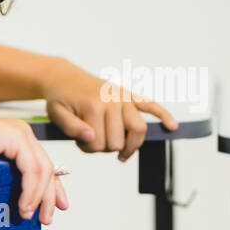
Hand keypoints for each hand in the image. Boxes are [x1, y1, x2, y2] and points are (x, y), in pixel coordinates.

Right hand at [0, 114, 67, 223]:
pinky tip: (24, 205)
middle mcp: (22, 133)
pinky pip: (32, 170)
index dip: (53, 188)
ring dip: (38, 197)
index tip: (57, 207)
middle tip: (46, 218)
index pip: (43, 165)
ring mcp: (20, 133)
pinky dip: (31, 190)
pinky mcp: (15, 138)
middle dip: (50, 197)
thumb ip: (3, 177)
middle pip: (48, 169)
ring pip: (43, 171)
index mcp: (16, 137)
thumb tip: (15, 201)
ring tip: (28, 215)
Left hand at [41, 60, 178, 161]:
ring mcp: (123, 97)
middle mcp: (112, 100)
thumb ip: (72, 128)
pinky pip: (151, 105)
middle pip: (118, 141)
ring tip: (120, 152)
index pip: (99, 144)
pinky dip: (163, 115)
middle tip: (92, 138)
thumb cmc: (61, 98)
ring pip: (138, 130)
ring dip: (129, 145)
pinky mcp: (130, 95)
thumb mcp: (57, 115)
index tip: (80, 140)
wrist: (64, 78)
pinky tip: (172, 126)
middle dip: (104, 147)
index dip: (87, 147)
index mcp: (94, 106)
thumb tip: (91, 137)